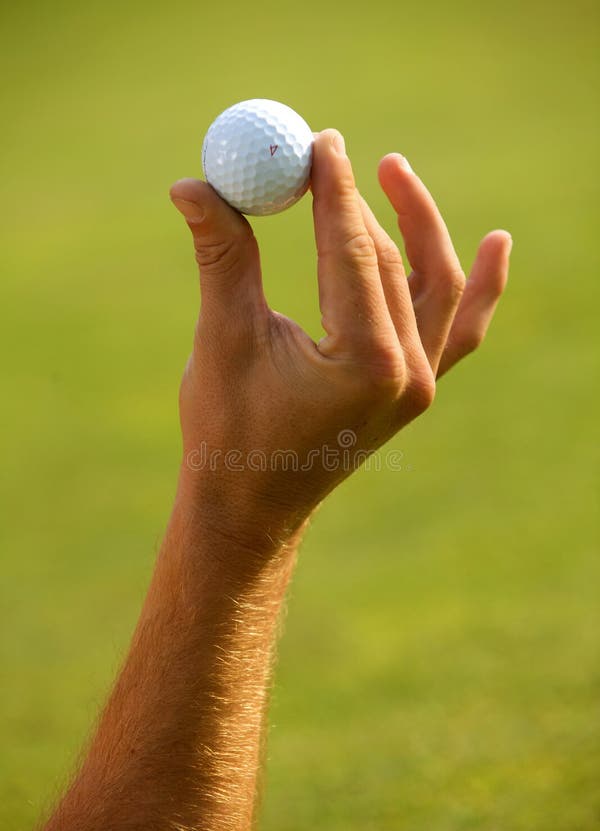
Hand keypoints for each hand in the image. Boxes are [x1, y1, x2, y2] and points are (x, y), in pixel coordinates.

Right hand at [170, 130, 510, 544]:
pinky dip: (476, 288)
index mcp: (365, 362)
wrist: (251, 504)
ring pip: (434, 286)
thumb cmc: (230, 431)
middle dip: (355, 204)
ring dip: (417, 228)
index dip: (334, 189)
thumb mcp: (224, 340)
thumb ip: (223, 258)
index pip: (356, 251)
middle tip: (326, 154)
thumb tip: (192, 184)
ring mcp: (420, 385)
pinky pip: (457, 329)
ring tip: (393, 171)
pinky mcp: (415, 389)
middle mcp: (408, 374)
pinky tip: (498, 244)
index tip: (321, 140)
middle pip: (390, 261)